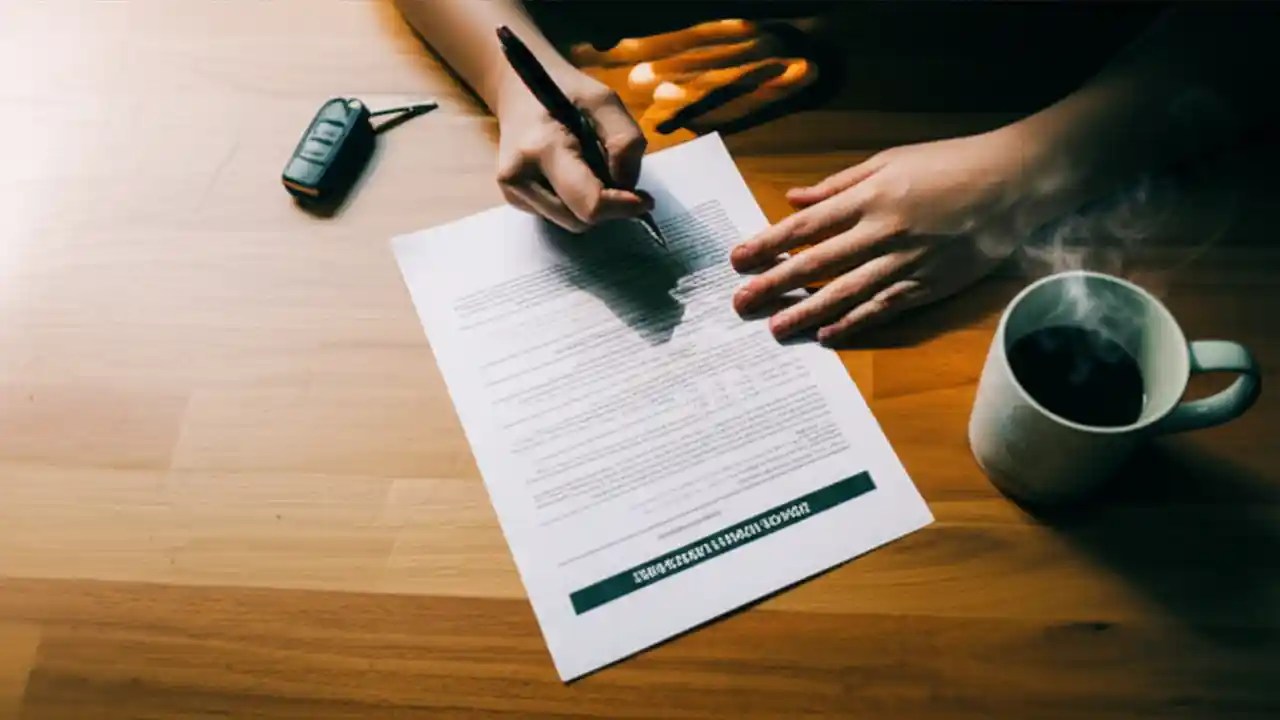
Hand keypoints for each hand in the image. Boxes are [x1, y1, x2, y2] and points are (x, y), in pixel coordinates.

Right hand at [495, 68, 651, 231]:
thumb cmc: (563, 89)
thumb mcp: (604, 100)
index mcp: (542, 149)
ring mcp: (512, 192)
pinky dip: (573, 201)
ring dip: (590, 203)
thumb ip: (625, 140)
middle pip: (580, 221)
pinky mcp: (513, 198)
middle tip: (613, 172)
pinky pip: (558, 215)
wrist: (516, 87)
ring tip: (587, 166)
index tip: (645, 199)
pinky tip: (569, 171)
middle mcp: (518, 177)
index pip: (589, 203)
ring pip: (570, 222)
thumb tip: (627, 186)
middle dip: (606, 204)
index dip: (622, 207)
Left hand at [731, 129, 1055, 344]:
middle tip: (741, 302)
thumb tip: (794, 199)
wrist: (1012, 182)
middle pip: (817, 264)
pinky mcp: (928, 285)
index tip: (738, 259)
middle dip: (774, 284)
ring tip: (776, 328)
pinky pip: (883, 309)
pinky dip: (854, 323)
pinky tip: (829, 336)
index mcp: (869, 197)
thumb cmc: (949, 164)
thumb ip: (838, 185)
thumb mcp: (889, 160)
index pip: (805, 227)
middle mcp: (882, 232)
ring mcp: (905, 263)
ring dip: (807, 312)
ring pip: (845, 293)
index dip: (768, 245)